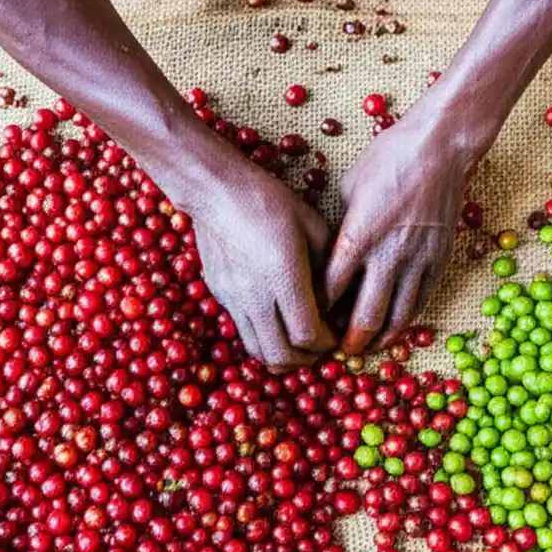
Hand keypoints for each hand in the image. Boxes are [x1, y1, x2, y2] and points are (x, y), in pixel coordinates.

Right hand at [190, 164, 335, 370]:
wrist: (216, 191)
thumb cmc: (271, 202)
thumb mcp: (313, 227)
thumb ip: (328, 270)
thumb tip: (333, 305)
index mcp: (283, 275)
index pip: (307, 334)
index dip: (325, 344)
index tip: (335, 336)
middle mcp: (255, 295)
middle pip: (281, 354)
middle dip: (306, 360)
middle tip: (319, 348)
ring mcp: (233, 298)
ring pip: (258, 351)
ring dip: (282, 356)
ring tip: (297, 344)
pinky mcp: (220, 296)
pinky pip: (244, 332)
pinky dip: (263, 338)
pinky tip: (276, 323)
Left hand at [326, 107, 480, 353]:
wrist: (438, 147)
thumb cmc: (387, 160)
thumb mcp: (348, 191)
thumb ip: (339, 230)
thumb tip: (328, 259)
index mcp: (357, 237)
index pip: (330, 291)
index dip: (319, 313)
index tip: (311, 322)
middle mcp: (387, 255)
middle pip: (364, 316)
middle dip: (349, 341)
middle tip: (338, 351)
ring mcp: (418, 260)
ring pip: (397, 316)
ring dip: (379, 338)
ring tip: (367, 348)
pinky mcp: (440, 259)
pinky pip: (422, 301)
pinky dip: (407, 320)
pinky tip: (394, 327)